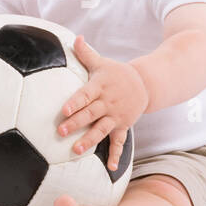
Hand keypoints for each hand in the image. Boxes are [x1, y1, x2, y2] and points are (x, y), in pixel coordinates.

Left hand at [57, 35, 148, 169]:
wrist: (144, 84)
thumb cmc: (116, 73)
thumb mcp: (102, 62)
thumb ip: (86, 53)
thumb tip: (75, 38)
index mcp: (100, 87)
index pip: (85, 94)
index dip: (75, 102)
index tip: (64, 110)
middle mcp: (108, 102)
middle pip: (90, 114)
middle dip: (76, 123)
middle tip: (61, 132)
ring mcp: (116, 116)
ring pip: (102, 129)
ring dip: (90, 140)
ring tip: (76, 150)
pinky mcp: (123, 126)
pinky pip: (120, 142)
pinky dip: (117, 155)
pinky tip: (112, 168)